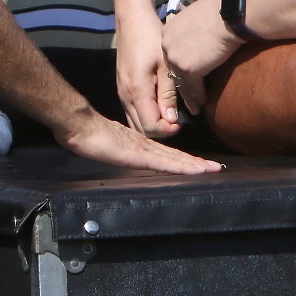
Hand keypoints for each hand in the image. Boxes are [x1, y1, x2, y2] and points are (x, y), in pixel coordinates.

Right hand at [55, 107, 221, 174]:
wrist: (80, 125)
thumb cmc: (89, 133)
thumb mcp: (109, 142)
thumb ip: (122, 146)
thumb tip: (129, 152)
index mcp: (140, 144)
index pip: (168, 153)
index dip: (185, 159)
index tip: (201, 164)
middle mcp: (146, 146)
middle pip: (175, 157)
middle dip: (196, 163)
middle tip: (215, 167)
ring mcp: (143, 149)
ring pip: (174, 159)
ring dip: (193, 165)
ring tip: (210, 169)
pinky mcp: (138, 155)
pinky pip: (164, 163)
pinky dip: (181, 167)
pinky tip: (193, 170)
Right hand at [116, 19, 183, 139]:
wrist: (132, 20)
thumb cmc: (151, 38)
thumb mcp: (165, 65)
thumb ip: (168, 94)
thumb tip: (172, 120)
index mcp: (136, 90)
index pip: (150, 126)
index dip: (168, 130)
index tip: (183, 122)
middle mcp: (125, 96)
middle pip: (141, 129)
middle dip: (161, 131)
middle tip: (179, 122)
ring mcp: (121, 93)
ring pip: (135, 123)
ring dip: (153, 125)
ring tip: (172, 117)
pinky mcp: (122, 89)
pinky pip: (132, 113)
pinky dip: (146, 117)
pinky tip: (160, 109)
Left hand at [159, 0, 242, 114]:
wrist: (229, 15)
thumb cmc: (220, 11)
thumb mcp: (196, 16)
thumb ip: (191, 28)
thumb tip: (198, 34)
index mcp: (168, 31)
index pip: (171, 53)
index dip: (179, 65)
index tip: (186, 74)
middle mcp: (167, 45)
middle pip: (173, 69)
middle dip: (181, 83)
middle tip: (187, 96)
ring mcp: (176, 58)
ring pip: (181, 82)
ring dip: (189, 96)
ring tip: (195, 106)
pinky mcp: (189, 70)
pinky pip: (193, 88)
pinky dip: (199, 96)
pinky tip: (204, 102)